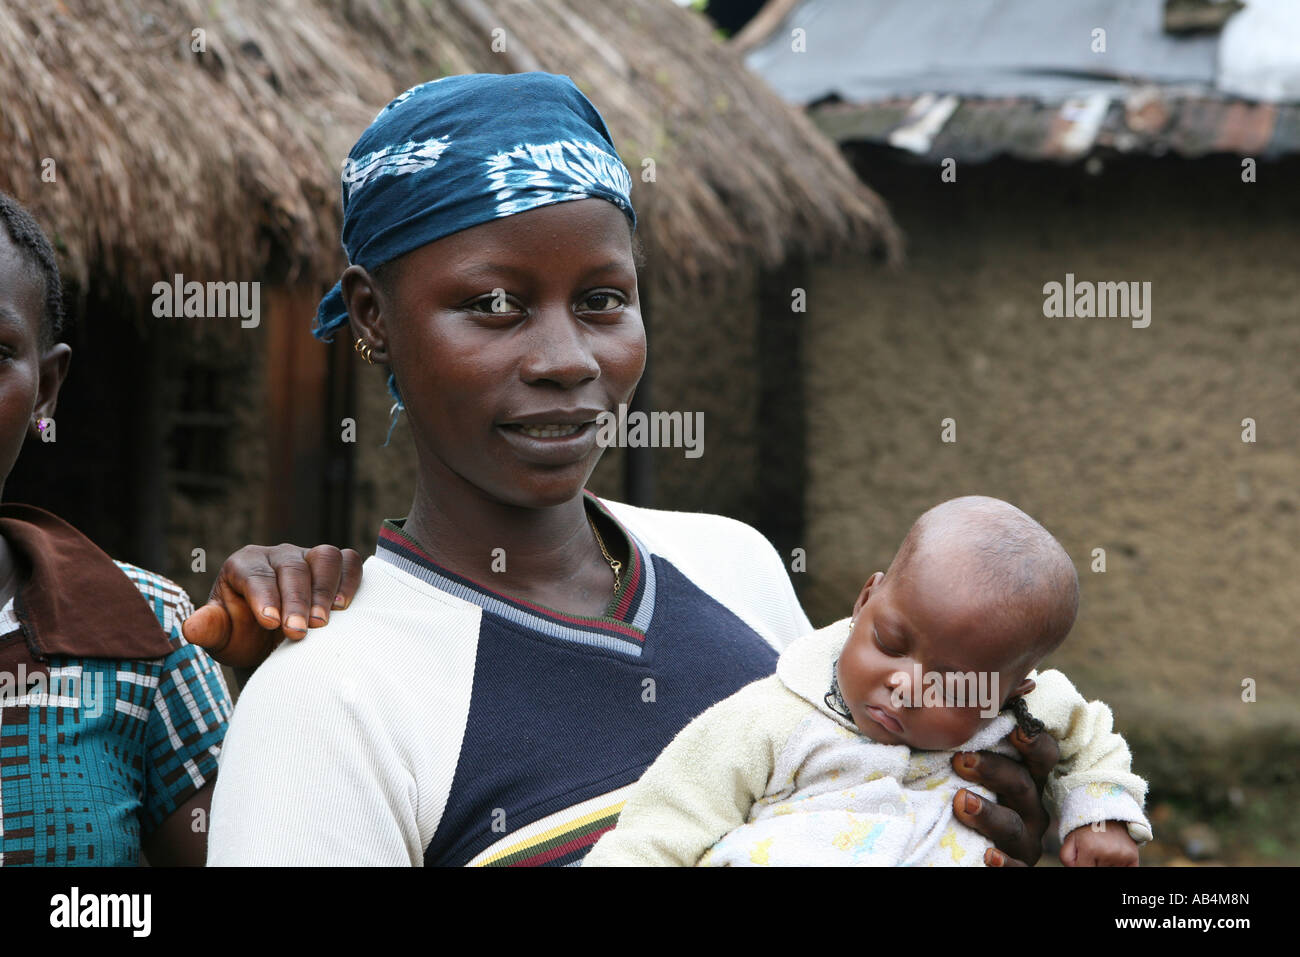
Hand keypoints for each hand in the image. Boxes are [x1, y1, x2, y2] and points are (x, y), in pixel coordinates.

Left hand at [181, 544, 362, 668]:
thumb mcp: (221, 638)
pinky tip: (344, 607)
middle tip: (298, 633)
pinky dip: (350, 579)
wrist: (271, 644)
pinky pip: (349, 561)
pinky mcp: (334, 566)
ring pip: (324, 557)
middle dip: (296, 601)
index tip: (271, 624)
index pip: (255, 575)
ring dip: (326, 590)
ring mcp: (308, 557)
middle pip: (291, 568)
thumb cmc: (243, 637)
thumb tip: (191, 628)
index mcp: (243, 565)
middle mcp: (276, 555)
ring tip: (322, 623)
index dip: (264, 597)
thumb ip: (208, 629)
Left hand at [951, 724, 1059, 865]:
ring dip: (989, 812)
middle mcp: (1030, 805)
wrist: (954, 840)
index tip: (1017, 727)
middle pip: (1022, 783)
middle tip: (961, 761)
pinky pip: (1017, 867)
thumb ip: (960, 743)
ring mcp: (1025, 837)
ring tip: (961, 802)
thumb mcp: (960, 767)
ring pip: (1014, 824)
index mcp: (1022, 775)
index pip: (1041, 754)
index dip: (1034, 741)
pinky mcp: (1018, 864)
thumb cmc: (956, 790)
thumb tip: (935, 703)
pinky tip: (988, 854)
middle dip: (994, 769)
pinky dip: (1004, 861)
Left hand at [1060, 821, 1139, 865]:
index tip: (1084, 856)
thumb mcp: (1070, 840)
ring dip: (1106, 864)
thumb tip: (1076, 869)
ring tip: (1103, 849)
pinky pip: (1125, 870)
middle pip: (1097, 870)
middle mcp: (1107, 852)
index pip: (1083, 870)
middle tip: (1094, 850)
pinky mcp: (1132, 856)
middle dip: (1093, 863)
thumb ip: (1068, 859)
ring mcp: (1122, 854)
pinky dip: (1119, 866)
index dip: (1082, 864)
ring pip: (1110, 870)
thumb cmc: (1085, 829)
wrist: (1105, 812)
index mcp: (1089, 847)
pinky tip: (1113, 855)